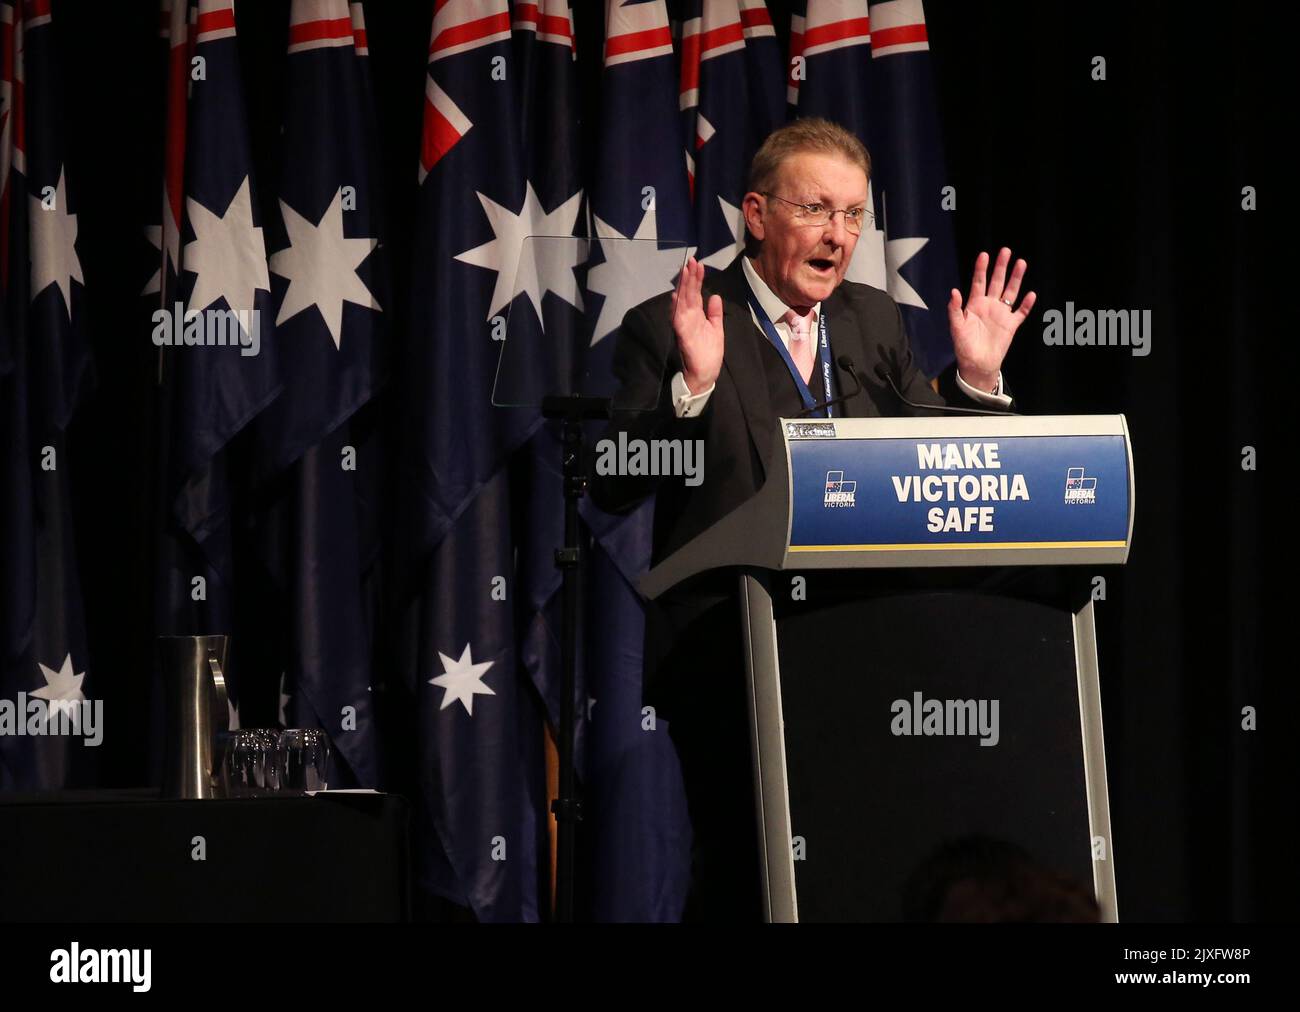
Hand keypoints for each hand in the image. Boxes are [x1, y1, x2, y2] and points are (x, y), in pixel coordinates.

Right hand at [671, 256, 724, 393]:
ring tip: (685, 272)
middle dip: (689, 278)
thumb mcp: (716, 329)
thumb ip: (714, 313)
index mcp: (696, 316)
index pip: (695, 293)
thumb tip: (714, 295)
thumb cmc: (709, 353)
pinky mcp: (683, 336)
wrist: (705, 374)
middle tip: (692, 261)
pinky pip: (678, 320)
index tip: (699, 264)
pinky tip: (677, 297)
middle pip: (688, 294)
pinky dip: (677, 309)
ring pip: (682, 303)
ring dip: (683, 288)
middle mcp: (688, 318)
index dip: (697, 279)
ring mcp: (684, 326)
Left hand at [947, 248, 1035, 390]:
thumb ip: (955, 310)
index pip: (979, 282)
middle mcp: (989, 306)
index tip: (984, 254)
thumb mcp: (956, 328)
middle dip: (1001, 267)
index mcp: (975, 305)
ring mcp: (1001, 314)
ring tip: (1021, 263)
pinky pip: (1021, 312)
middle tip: (1006, 251)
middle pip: (997, 282)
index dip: (981, 269)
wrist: (977, 365)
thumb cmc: (964, 346)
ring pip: (1011, 292)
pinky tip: (1031, 294)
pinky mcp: (1011, 325)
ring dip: (1016, 278)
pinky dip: (1027, 304)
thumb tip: (954, 292)